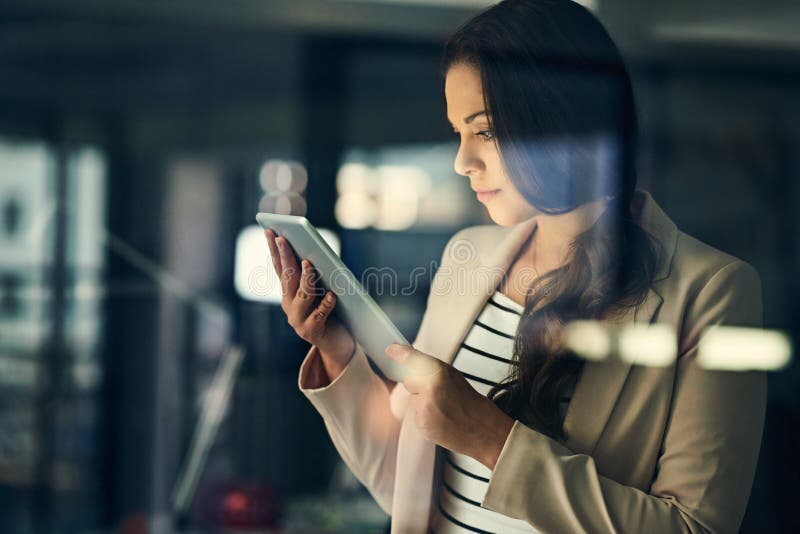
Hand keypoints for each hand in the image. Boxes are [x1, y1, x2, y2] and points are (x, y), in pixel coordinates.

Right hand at [264, 229, 354, 373]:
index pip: (279, 268)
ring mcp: (299, 320)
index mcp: (288, 293)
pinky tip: (332, 295)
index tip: (270, 231)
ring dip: (306, 279)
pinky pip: (320, 315)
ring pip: (302, 296)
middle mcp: (289, 306)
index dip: (274, 250)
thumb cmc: (330, 312)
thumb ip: (312, 276)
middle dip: (285, 257)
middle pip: (288, 278)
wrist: (336, 344)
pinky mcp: (313, 331)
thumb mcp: (317, 292)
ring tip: (310, 264)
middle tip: (283, 239)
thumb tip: (312, 254)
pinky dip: (326, 304)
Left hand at [385, 343, 514, 469]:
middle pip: (409, 382)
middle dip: (418, 385)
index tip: (391, 350)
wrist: (483, 430)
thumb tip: (410, 358)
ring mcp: (424, 410)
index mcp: (439, 374)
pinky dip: (424, 416)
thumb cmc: (470, 401)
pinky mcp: (421, 426)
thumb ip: (431, 368)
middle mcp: (429, 390)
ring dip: (422, 403)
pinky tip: (440, 418)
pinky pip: (415, 416)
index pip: (413, 360)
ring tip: (443, 408)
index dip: (401, 354)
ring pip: (413, 400)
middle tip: (440, 392)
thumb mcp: (453, 376)